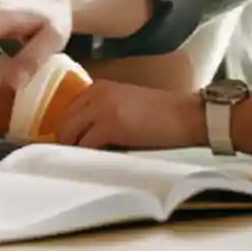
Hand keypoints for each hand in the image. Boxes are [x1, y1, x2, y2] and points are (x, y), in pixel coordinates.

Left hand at [56, 80, 205, 149]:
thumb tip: (82, 134)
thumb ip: (102, 110)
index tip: (68, 143)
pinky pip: (85, 145)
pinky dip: (84, 155)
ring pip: (69, 133)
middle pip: (65, 121)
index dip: (67, 128)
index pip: (68, 108)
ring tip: (78, 162)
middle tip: (69, 157)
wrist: (186, 115)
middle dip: (65, 140)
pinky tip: (91, 163)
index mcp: (99, 87)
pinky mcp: (109, 126)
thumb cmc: (162, 114)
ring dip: (72, 149)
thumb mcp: (125, 103)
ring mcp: (101, 109)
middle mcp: (96, 94)